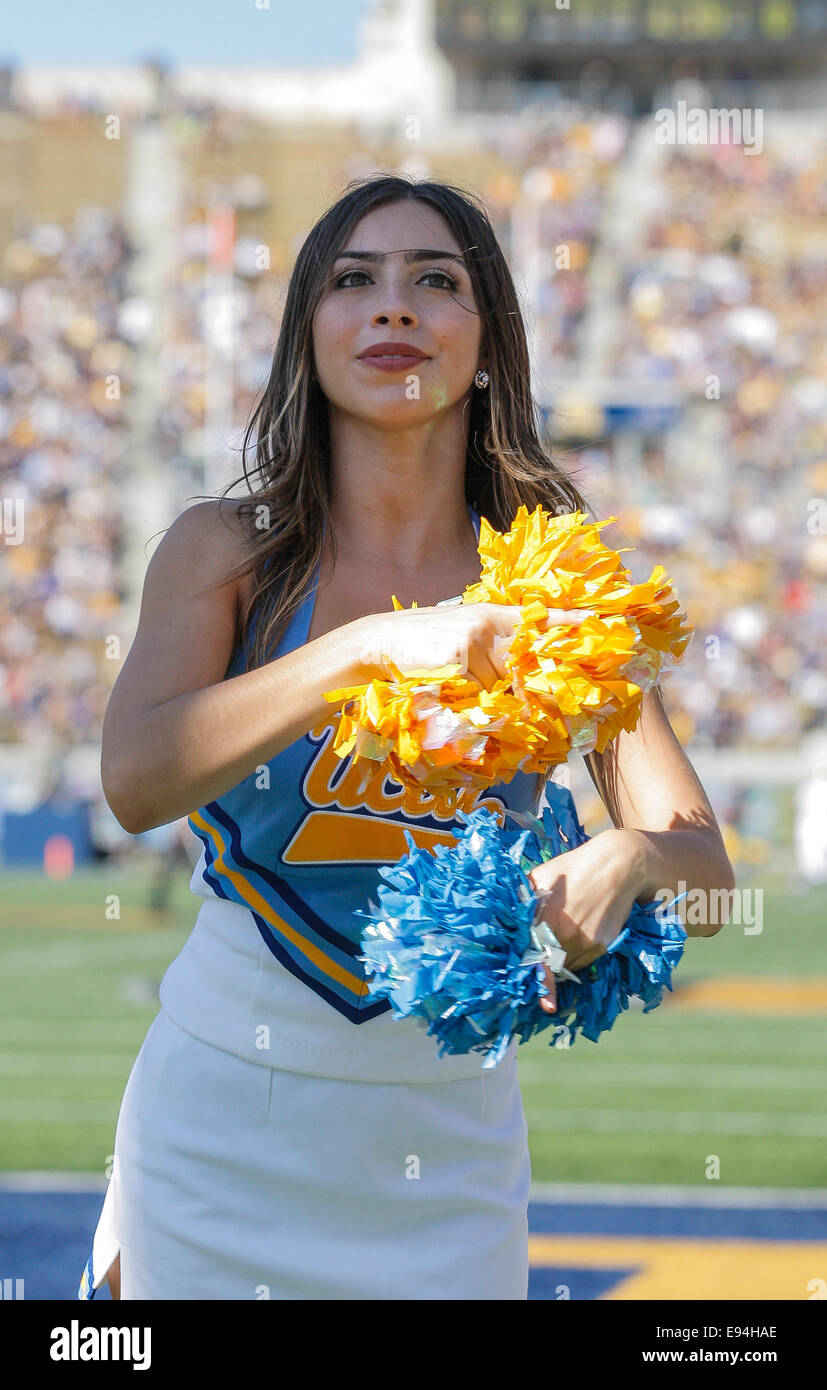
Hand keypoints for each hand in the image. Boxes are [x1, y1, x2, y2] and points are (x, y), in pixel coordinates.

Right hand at [351, 603, 588, 691]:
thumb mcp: (461, 634)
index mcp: (490, 614)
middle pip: (521, 664)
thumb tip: (518, 680)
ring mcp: (473, 641)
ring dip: (482, 697)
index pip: (538, 617)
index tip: (597, 622)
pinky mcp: (457, 659)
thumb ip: (491, 647)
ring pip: (498, 686)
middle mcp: (487, 624)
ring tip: (452, 683)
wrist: (378, 644)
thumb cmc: (421, 646)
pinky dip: (463, 701)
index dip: (569, 621)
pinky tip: (442, 687)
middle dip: (521, 684)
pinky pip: (475, 694)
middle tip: (514, 693)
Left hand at [528, 828, 644, 1013]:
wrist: (618, 866)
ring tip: (563, 937)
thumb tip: (503, 914)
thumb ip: (522, 899)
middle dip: (545, 968)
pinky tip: (578, 933)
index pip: (537, 960)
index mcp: (546, 918)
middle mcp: (566, 935)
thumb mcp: (541, 877)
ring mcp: (586, 942)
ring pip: (568, 966)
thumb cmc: (574, 868)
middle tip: (542, 968)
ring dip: (561, 961)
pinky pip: (584, 961)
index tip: (545, 1005)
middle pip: (551, 965)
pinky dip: (577, 955)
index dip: (540, 983)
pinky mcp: (602, 945)